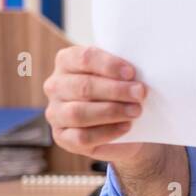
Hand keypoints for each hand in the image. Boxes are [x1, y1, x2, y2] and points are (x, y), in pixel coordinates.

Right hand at [43, 45, 160, 168]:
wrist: (129, 126)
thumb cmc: (124, 92)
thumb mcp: (124, 77)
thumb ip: (125, 72)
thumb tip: (138, 75)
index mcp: (67, 62)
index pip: (82, 58)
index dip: (108, 65)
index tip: (131, 73)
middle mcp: (56, 86)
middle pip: (82, 86)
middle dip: (115, 90)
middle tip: (140, 93)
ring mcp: (56, 112)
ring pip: (78, 113)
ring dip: (111, 112)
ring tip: (135, 111)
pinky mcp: (62, 137)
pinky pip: (81, 137)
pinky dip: (107, 132)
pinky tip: (126, 127)